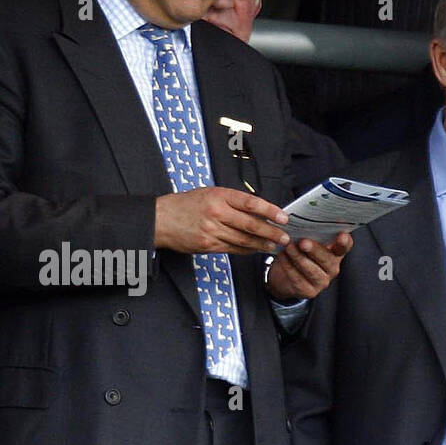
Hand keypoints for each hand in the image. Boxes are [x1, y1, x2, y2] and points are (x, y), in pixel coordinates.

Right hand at [155, 187, 288, 254]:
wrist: (161, 219)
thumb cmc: (186, 204)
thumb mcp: (209, 193)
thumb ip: (232, 201)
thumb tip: (258, 210)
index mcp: (219, 195)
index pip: (251, 203)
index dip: (270, 211)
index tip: (283, 217)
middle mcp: (217, 212)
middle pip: (251, 225)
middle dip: (271, 233)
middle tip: (284, 237)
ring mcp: (212, 230)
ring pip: (244, 240)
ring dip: (262, 245)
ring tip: (274, 246)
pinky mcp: (208, 245)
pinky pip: (233, 249)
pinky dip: (247, 250)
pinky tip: (256, 250)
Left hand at [267, 232, 352, 300]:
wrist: (284, 278)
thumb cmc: (298, 254)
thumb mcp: (306, 241)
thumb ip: (310, 233)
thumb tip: (304, 218)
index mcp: (335, 253)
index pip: (344, 247)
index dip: (344, 242)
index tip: (341, 235)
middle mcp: (332, 268)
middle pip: (327, 259)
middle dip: (315, 250)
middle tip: (303, 242)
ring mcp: (322, 281)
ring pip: (312, 270)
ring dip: (299, 257)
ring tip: (288, 247)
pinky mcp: (309, 292)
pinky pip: (298, 278)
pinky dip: (288, 266)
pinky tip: (282, 257)